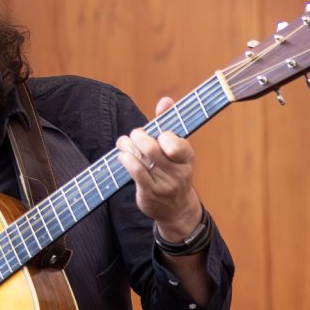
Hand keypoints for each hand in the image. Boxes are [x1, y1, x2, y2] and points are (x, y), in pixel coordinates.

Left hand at [115, 96, 200, 236]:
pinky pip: (135, 172)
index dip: (163, 135)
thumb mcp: (176, 149)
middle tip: (134, 136)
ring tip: (124, 144)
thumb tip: (166, 99)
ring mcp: (164, 184)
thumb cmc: (172, 171)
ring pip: (140, 159)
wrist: (177, 209)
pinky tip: (123, 156)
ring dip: (127, 147)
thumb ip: (170, 122)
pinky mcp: (150, 193)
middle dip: (138, 136)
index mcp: (186, 157)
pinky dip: (125, 160)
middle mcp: (178, 172)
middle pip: (152, 148)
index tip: (158, 134)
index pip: (175, 142)